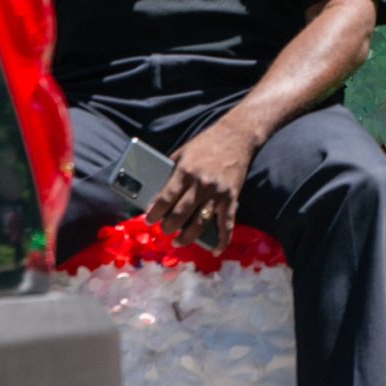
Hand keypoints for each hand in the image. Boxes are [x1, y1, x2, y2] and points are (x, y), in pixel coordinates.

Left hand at [151, 115, 256, 250]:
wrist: (237, 135)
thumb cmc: (205, 144)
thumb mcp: (182, 153)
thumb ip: (170, 172)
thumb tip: (154, 194)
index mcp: (186, 171)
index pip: (166, 199)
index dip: (154, 213)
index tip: (149, 219)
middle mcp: (201, 184)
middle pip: (180, 215)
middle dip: (168, 227)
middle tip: (164, 229)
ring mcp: (218, 193)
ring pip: (200, 223)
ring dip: (187, 237)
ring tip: (177, 240)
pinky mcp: (232, 198)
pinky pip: (227, 224)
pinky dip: (223, 240)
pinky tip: (216, 250)